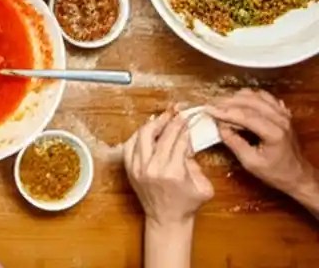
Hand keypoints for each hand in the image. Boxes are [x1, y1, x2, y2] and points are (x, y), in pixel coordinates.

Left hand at [123, 108, 212, 227]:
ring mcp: (138, 168)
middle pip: (161, 135)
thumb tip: (186, 140)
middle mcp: (153, 168)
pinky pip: (130, 145)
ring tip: (163, 117)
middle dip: (170, 120)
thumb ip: (195, 162)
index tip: (188, 117)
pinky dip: (138, 135)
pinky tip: (147, 129)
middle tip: (176, 112)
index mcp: (173, 172)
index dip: (184, 126)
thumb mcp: (202, 185)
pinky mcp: (130, 169)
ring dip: (153, 124)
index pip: (178, 140)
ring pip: (142, 136)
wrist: (166, 219)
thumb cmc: (186, 204)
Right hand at [207, 89, 317, 196]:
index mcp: (274, 133)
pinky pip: (265, 97)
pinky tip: (240, 103)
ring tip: (222, 105)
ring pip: (257, 95)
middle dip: (227, 102)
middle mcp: (281, 119)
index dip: (224, 111)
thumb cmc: (275, 173)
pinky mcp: (283, 113)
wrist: (298, 175)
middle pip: (249, 101)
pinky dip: (250, 97)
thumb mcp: (250, 162)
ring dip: (237, 97)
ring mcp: (284, 114)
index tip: (207, 109)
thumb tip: (219, 126)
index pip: (244, 115)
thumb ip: (233, 142)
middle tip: (211, 105)